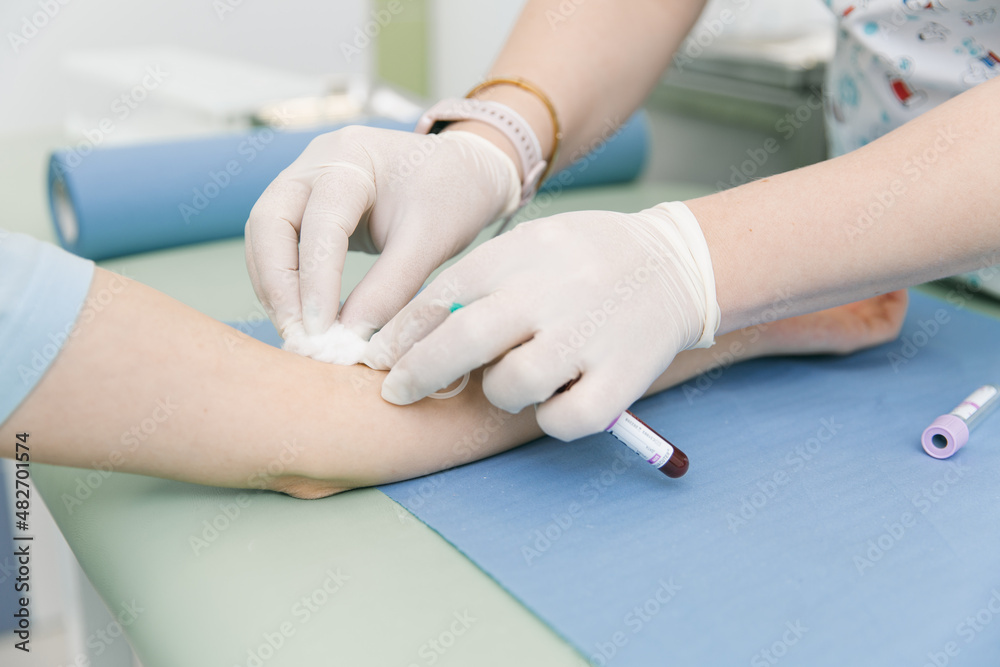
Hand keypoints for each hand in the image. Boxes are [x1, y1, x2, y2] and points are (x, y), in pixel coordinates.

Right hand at [244, 125, 520, 342]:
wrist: (463, 173)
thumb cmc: (452, 196)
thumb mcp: (431, 239)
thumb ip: (391, 287)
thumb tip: (350, 337)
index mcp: (351, 156)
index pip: (321, 221)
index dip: (317, 280)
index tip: (321, 331)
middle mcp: (315, 162)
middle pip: (269, 223)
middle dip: (278, 285)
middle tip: (297, 336)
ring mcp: (303, 182)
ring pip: (265, 237)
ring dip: (275, 289)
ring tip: (298, 335)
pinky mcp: (303, 207)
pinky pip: (279, 246)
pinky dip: (286, 283)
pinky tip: (303, 318)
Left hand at [363, 202, 720, 440]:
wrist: (674, 264)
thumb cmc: (584, 259)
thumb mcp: (528, 246)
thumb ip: (476, 281)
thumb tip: (408, 332)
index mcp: (521, 254)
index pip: (442, 297)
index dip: (399, 336)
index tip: (377, 361)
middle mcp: (551, 292)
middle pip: (464, 339)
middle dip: (419, 373)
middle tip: (398, 392)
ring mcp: (589, 336)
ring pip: (512, 386)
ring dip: (499, 392)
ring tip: (514, 379)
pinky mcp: (622, 378)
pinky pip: (564, 419)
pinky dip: (550, 417)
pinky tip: (557, 397)